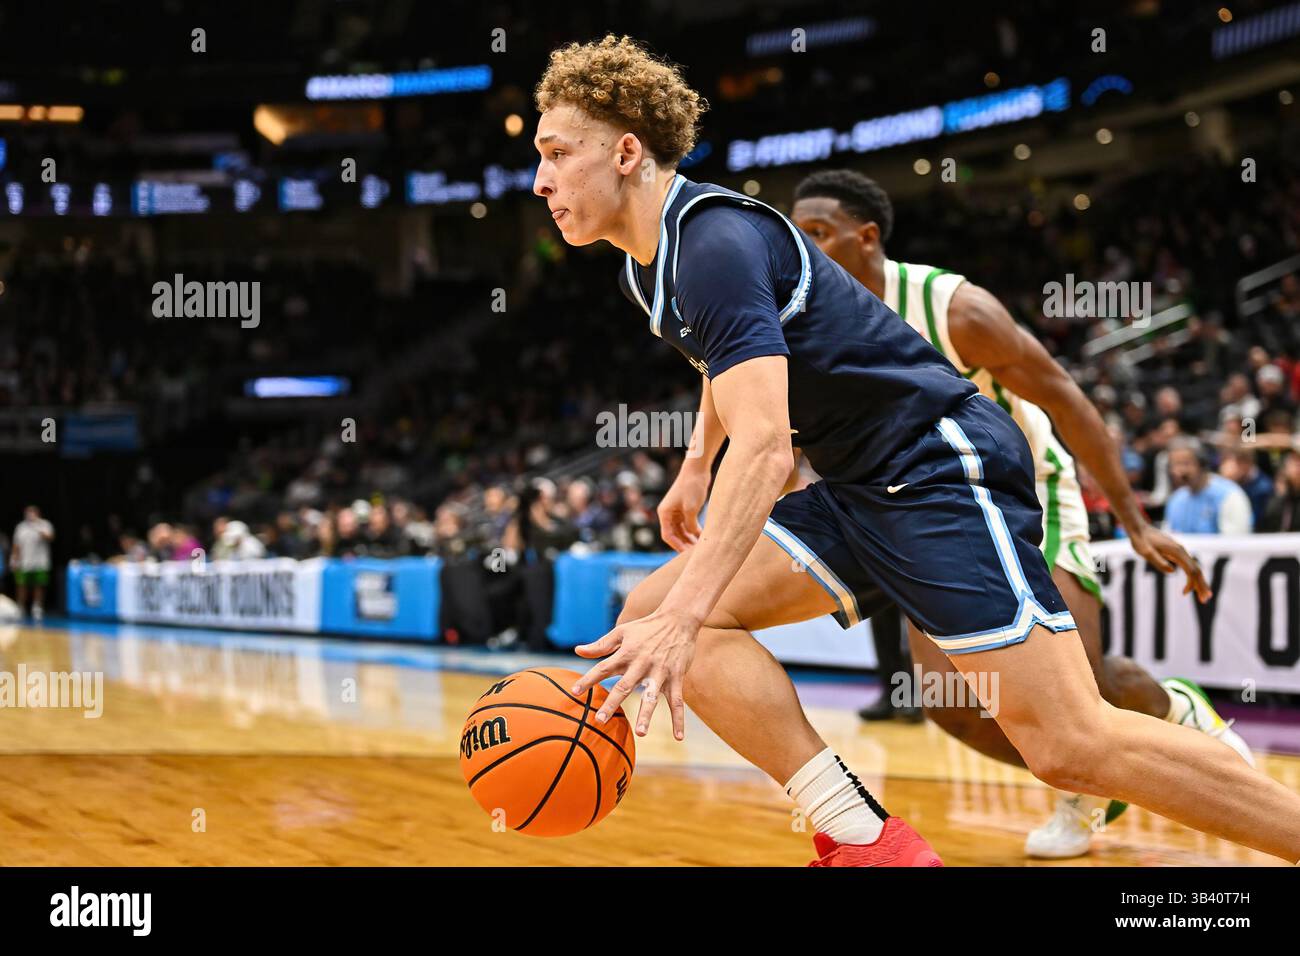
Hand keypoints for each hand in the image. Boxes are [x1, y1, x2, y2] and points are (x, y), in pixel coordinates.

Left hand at [571, 608, 700, 739]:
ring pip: (652, 697)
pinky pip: (677, 701)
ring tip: (641, 733)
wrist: (678, 618)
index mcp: (626, 653)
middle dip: (612, 704)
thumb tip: (578, 651)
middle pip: (624, 686)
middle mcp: (641, 664)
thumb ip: (600, 645)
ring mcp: (660, 672)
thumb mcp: (622, 632)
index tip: (575, 692)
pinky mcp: (676, 677)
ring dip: (647, 715)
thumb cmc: (647, 627)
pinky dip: (679, 719)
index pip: (603, 668)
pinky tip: (678, 736)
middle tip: (600, 720)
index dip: (588, 679)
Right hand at [656, 468, 708, 551]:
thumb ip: (690, 525)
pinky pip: (688, 524)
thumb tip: (692, 536)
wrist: (697, 469)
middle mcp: (668, 513)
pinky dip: (694, 531)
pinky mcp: (685, 508)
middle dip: (684, 544)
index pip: (667, 536)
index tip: (686, 555)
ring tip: (700, 548)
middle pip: (675, 535)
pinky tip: (703, 537)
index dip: (676, 546)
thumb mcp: (691, 509)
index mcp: (664, 513)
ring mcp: (677, 511)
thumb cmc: (692, 486)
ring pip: (682, 530)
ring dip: (690, 539)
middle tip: (695, 554)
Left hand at [1128, 523, 1211, 602]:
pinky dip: (1192, 577)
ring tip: (1202, 597)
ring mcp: (1180, 552)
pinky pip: (1188, 567)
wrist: (1139, 529)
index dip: (1193, 583)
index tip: (1188, 594)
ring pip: (1194, 569)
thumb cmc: (1141, 541)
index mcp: (1177, 552)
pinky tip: (1190, 587)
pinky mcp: (1176, 554)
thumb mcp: (1146, 552)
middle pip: (1196, 570)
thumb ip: (1158, 561)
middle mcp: (1182, 552)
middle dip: (1202, 585)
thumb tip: (1172, 572)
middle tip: (1205, 600)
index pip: (1191, 570)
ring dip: (1199, 583)